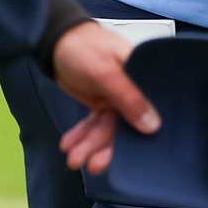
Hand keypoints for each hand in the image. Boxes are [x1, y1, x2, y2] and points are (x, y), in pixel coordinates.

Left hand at [49, 21, 159, 175]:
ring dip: (90, 145)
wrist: (54, 41)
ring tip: (74, 160)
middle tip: (94, 166)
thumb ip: (128, 98)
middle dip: (106, 147)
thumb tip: (153, 126)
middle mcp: (134, 89)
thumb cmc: (84, 48)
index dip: (142, 135)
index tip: (132, 158)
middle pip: (126, 125)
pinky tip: (70, 146)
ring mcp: (116, 97)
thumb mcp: (105, 73)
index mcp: (143, 76)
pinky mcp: (101, 102)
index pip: (151, 109)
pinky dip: (83, 135)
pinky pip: (94, 123)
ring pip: (107, 128)